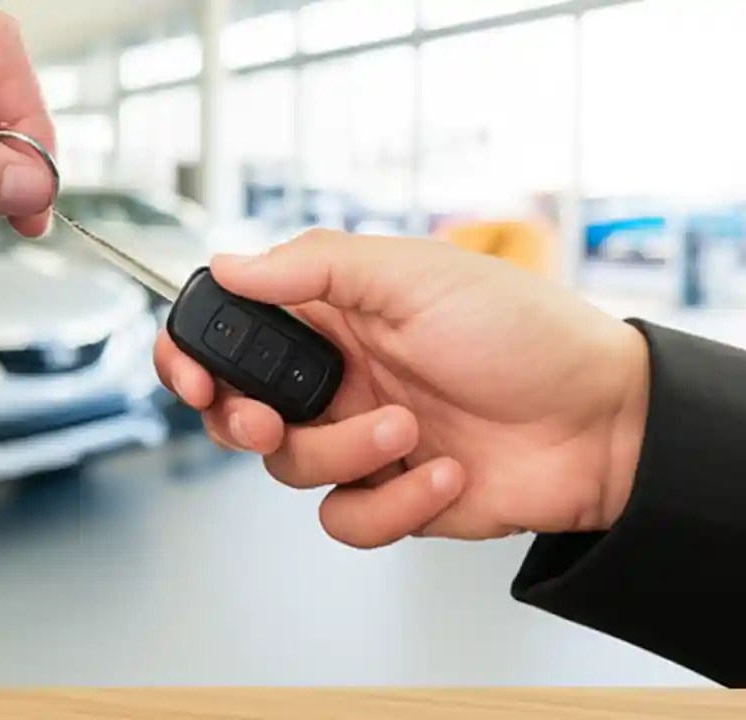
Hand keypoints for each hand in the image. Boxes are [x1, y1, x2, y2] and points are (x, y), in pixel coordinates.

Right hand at [155, 231, 651, 548]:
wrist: (605, 424)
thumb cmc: (524, 334)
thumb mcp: (416, 275)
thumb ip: (313, 266)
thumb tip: (230, 265)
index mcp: (333, 317)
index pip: (233, 331)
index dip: (192, 354)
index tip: (189, 374)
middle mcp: (338, 378)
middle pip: (238, 410)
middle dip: (242, 420)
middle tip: (270, 420)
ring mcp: (361, 439)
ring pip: (291, 468)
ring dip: (345, 453)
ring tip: (409, 430)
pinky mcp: (391, 496)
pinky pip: (346, 519)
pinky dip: (391, 504)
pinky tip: (442, 473)